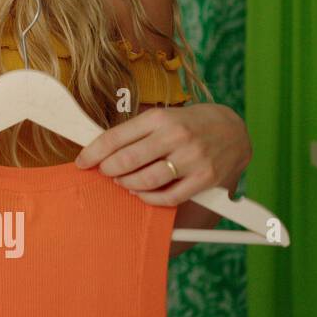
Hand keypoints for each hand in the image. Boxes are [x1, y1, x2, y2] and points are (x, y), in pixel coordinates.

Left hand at [75, 104, 251, 205]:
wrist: (234, 130)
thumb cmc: (188, 124)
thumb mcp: (162, 117)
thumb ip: (135, 133)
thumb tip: (99, 150)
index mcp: (159, 118)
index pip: (115, 137)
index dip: (93, 152)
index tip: (82, 162)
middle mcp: (176, 136)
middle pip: (127, 160)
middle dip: (108, 169)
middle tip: (105, 172)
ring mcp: (192, 158)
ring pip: (146, 180)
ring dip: (127, 184)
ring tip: (123, 182)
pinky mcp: (205, 178)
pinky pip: (169, 196)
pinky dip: (150, 198)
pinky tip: (142, 193)